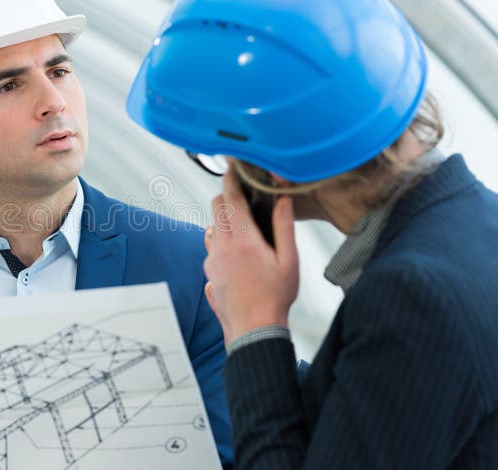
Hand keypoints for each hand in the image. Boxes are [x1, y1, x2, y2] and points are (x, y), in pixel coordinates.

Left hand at [203, 161, 298, 342]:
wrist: (254, 329)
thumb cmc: (275, 297)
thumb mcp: (289, 260)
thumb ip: (284, 226)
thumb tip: (283, 200)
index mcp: (243, 240)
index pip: (231, 199)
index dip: (231, 180)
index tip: (233, 168)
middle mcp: (222, 247)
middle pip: (216, 208)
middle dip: (226, 197)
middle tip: (242, 194)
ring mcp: (212, 260)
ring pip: (212, 227)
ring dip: (224, 221)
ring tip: (244, 226)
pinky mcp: (209, 272)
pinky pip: (212, 248)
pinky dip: (222, 241)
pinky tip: (239, 252)